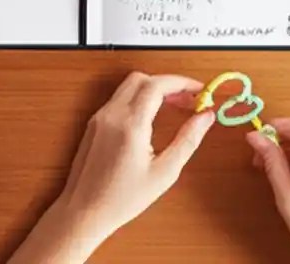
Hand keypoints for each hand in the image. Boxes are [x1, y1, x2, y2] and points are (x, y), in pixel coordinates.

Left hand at [9, 72, 214, 263]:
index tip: (200, 90)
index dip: (182, 82)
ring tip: (174, 106)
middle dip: (168, 83)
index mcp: (129, 124)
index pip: (157, 85)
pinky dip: (138, 98)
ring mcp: (99, 117)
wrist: (83, 210)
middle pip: (142, 79)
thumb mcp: (164, 172)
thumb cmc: (121, 199)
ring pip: (129, 86)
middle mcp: (111, 114)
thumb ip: (187, 140)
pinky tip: (152, 116)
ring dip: (152, 89)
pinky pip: (118, 99)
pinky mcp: (94, 123)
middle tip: (189, 99)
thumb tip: (205, 117)